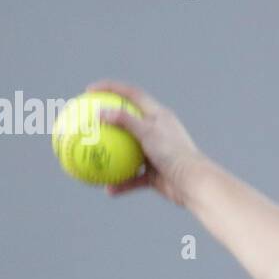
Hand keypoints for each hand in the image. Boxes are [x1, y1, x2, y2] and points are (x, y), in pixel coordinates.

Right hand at [84, 79, 213, 207]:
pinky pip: (133, 178)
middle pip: (127, 122)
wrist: (194, 183)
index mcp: (158, 116)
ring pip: (127, 153)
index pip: (132, 95)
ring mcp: (155, 154)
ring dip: (110, 156)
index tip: (89, 90)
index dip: (111, 88)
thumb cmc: (174, 153)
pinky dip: (122, 184)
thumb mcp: (148, 133)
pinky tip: (108, 190)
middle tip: (85, 120)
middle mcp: (157, 133)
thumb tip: (98, 111)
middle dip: (107, 121)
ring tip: (90, 156)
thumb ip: (124, 120)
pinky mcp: (155, 174)